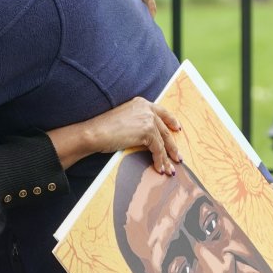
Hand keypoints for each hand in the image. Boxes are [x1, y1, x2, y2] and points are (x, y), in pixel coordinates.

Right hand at [49, 97, 180, 173]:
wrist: (94, 133)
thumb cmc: (102, 129)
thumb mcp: (123, 120)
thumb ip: (137, 123)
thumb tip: (146, 138)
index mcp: (140, 103)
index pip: (161, 112)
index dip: (171, 121)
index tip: (177, 128)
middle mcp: (146, 109)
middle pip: (165, 129)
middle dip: (172, 145)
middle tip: (177, 156)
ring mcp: (148, 119)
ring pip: (163, 141)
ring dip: (167, 158)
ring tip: (170, 169)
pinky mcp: (147, 132)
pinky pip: (157, 149)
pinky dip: (159, 161)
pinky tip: (160, 169)